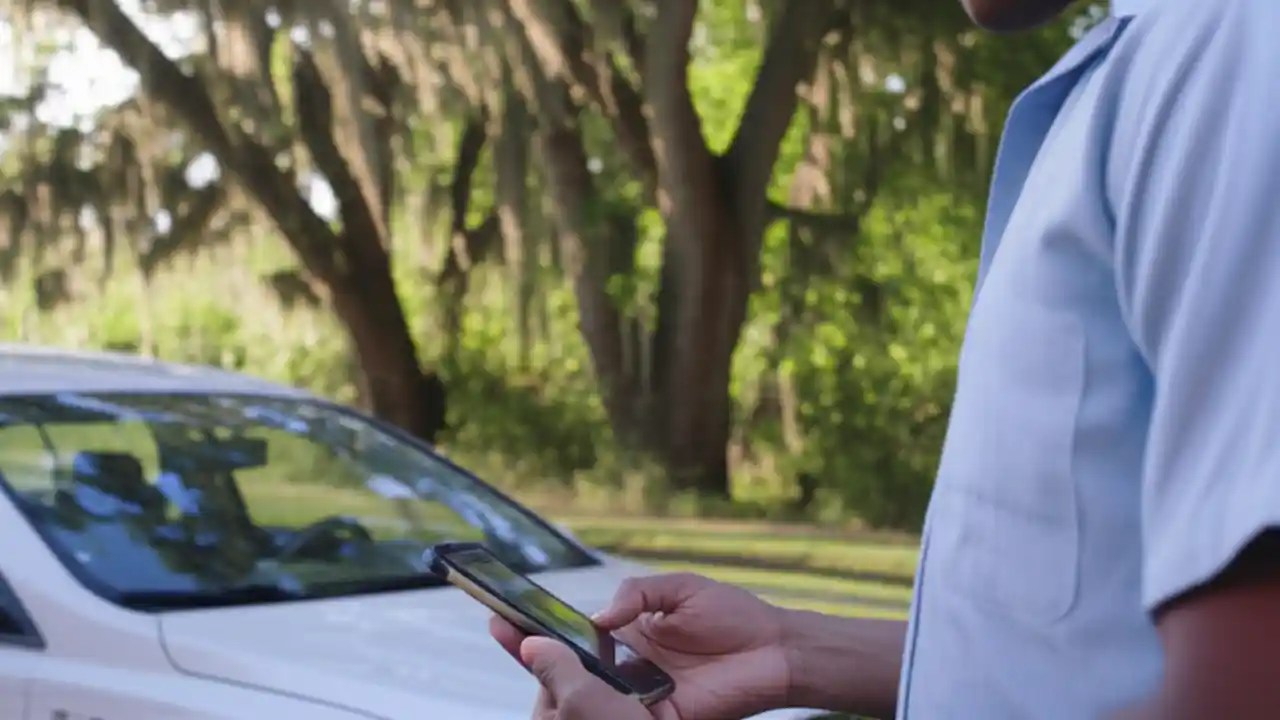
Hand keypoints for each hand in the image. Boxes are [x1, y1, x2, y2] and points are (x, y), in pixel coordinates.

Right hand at [491, 573, 789, 719]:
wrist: (777, 648)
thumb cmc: (733, 615)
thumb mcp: (678, 589)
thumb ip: (635, 596)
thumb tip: (597, 619)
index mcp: (628, 635)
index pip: (572, 634)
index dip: (537, 628)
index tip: (501, 616)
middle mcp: (627, 668)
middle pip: (570, 670)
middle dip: (536, 659)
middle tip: (514, 642)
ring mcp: (640, 697)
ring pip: (588, 699)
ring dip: (561, 687)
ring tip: (536, 664)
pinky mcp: (660, 719)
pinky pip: (621, 717)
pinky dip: (600, 710)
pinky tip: (576, 694)